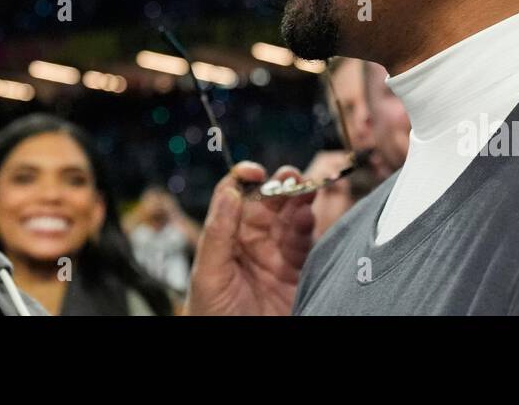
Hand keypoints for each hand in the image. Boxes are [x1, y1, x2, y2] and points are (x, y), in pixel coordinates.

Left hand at [185, 162, 315, 315]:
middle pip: (268, 201)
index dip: (245, 178)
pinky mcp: (298, 269)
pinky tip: (308, 216)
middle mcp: (252, 240)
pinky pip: (306, 240)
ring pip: (290, 216)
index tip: (255, 171)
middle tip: (290, 177)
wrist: (240, 347)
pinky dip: (309, 224)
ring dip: (298, 199)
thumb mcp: (208, 274)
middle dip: (280, 183)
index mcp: (227, 236)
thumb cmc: (211, 315)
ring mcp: (276, 254)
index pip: (235, 196)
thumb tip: (230, 192)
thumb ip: (217, 233)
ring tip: (304, 190)